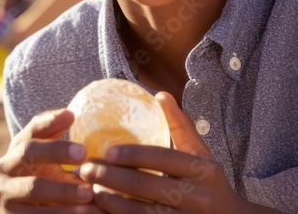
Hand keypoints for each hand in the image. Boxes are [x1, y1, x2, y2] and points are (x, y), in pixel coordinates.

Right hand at [0, 108, 103, 212]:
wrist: (32, 213)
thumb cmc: (48, 179)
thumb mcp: (52, 158)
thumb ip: (58, 136)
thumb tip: (71, 114)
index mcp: (17, 147)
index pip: (32, 128)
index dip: (50, 121)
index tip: (73, 117)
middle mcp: (5, 167)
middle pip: (29, 152)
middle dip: (56, 152)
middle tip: (83, 154)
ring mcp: (5, 193)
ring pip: (34, 188)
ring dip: (64, 191)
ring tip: (90, 193)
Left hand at [78, 92, 266, 212]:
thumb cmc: (211, 184)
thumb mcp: (203, 155)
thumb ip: (181, 126)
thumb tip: (159, 94)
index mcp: (202, 170)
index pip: (162, 158)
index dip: (133, 155)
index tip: (106, 152)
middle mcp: (196, 197)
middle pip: (146, 186)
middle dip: (111, 178)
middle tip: (85, 170)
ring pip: (141, 213)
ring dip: (111, 203)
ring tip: (89, 191)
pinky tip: (101, 212)